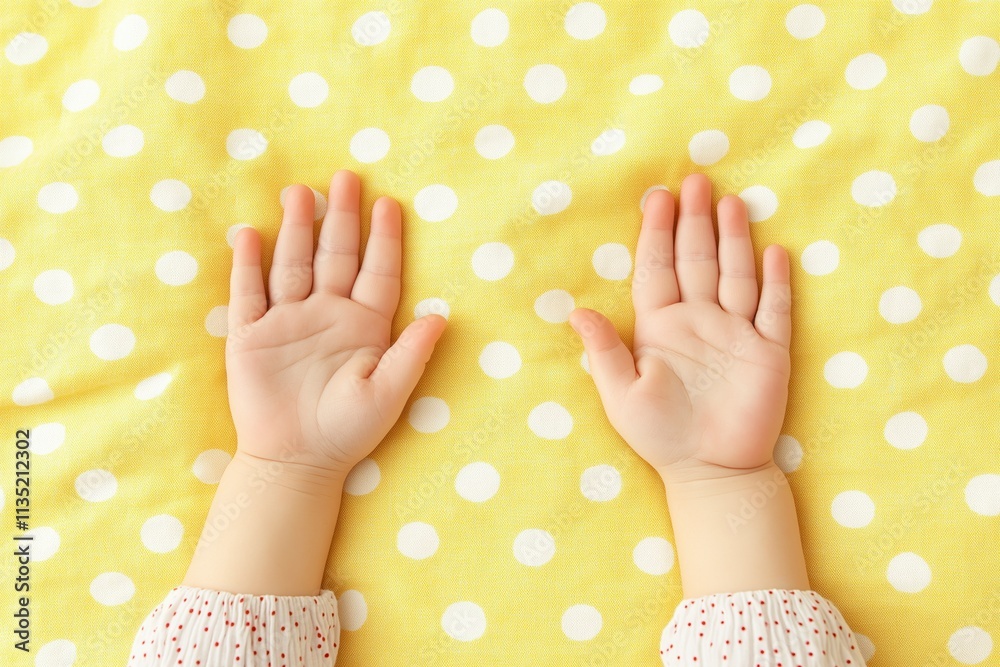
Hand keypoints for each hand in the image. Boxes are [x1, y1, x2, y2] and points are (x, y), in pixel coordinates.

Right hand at [225, 170, 446, 479]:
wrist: (296, 463)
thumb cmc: (347, 431)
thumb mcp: (388, 392)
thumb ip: (411, 353)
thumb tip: (443, 316)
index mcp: (364, 326)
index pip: (377, 272)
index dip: (384, 239)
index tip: (389, 204)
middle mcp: (327, 315)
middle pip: (335, 256)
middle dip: (341, 218)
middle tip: (345, 177)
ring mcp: (288, 322)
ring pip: (293, 264)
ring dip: (297, 230)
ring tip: (300, 193)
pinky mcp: (251, 337)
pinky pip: (249, 293)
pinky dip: (248, 265)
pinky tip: (250, 234)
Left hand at [569, 174, 791, 482]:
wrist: (710, 472)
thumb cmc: (659, 436)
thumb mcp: (621, 395)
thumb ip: (603, 351)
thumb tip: (575, 310)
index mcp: (660, 327)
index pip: (657, 269)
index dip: (657, 233)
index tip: (657, 197)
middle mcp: (698, 321)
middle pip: (696, 260)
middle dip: (695, 221)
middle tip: (696, 180)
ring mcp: (735, 334)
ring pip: (734, 275)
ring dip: (734, 240)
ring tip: (732, 202)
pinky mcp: (768, 353)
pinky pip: (773, 311)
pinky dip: (775, 283)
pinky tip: (774, 252)